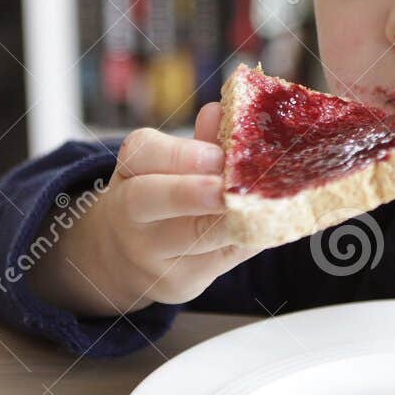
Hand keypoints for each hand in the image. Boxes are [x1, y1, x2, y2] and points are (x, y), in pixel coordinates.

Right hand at [30, 103, 260, 314]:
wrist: (123, 259)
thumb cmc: (158, 201)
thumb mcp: (167, 168)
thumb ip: (199, 143)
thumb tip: (223, 112)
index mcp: (130, 173)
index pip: (143, 154)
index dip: (182, 154)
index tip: (218, 156)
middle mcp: (130, 214)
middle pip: (148, 198)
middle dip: (189, 192)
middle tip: (226, 189)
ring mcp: (150, 253)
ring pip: (191, 237)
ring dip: (232, 221)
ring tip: (265, 206)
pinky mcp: (178, 282)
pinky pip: (221, 260)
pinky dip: (249, 240)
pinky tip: (271, 226)